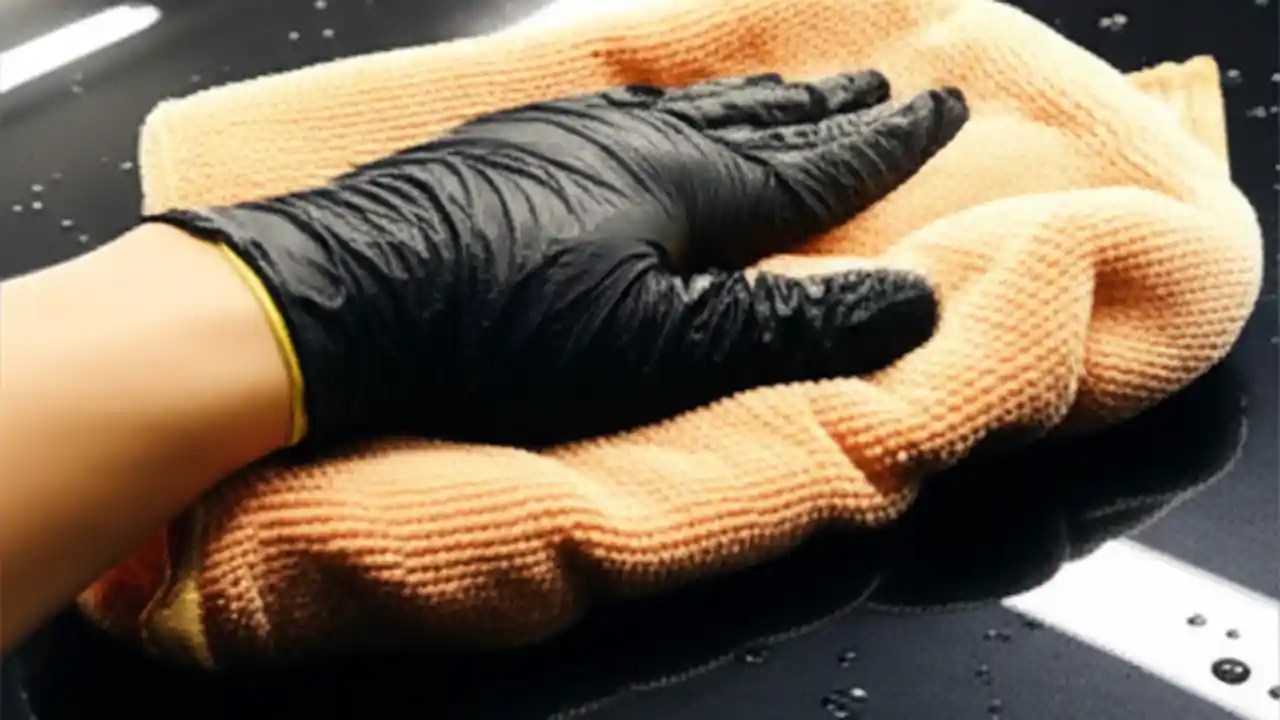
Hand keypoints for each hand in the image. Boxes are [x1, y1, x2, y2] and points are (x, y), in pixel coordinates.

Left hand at [150, 71, 968, 444]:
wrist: (341, 294)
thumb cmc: (502, 332)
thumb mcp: (660, 352)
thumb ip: (785, 326)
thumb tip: (912, 301)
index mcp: (689, 188)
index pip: (817, 163)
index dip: (885, 144)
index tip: (938, 108)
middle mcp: (638, 141)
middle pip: (759, 119)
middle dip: (830, 109)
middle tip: (881, 83)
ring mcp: (569, 135)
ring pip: (691, 107)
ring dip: (755, 102)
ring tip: (790, 91)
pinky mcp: (511, 148)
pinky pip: (622, 110)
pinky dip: (669, 109)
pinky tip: (652, 116)